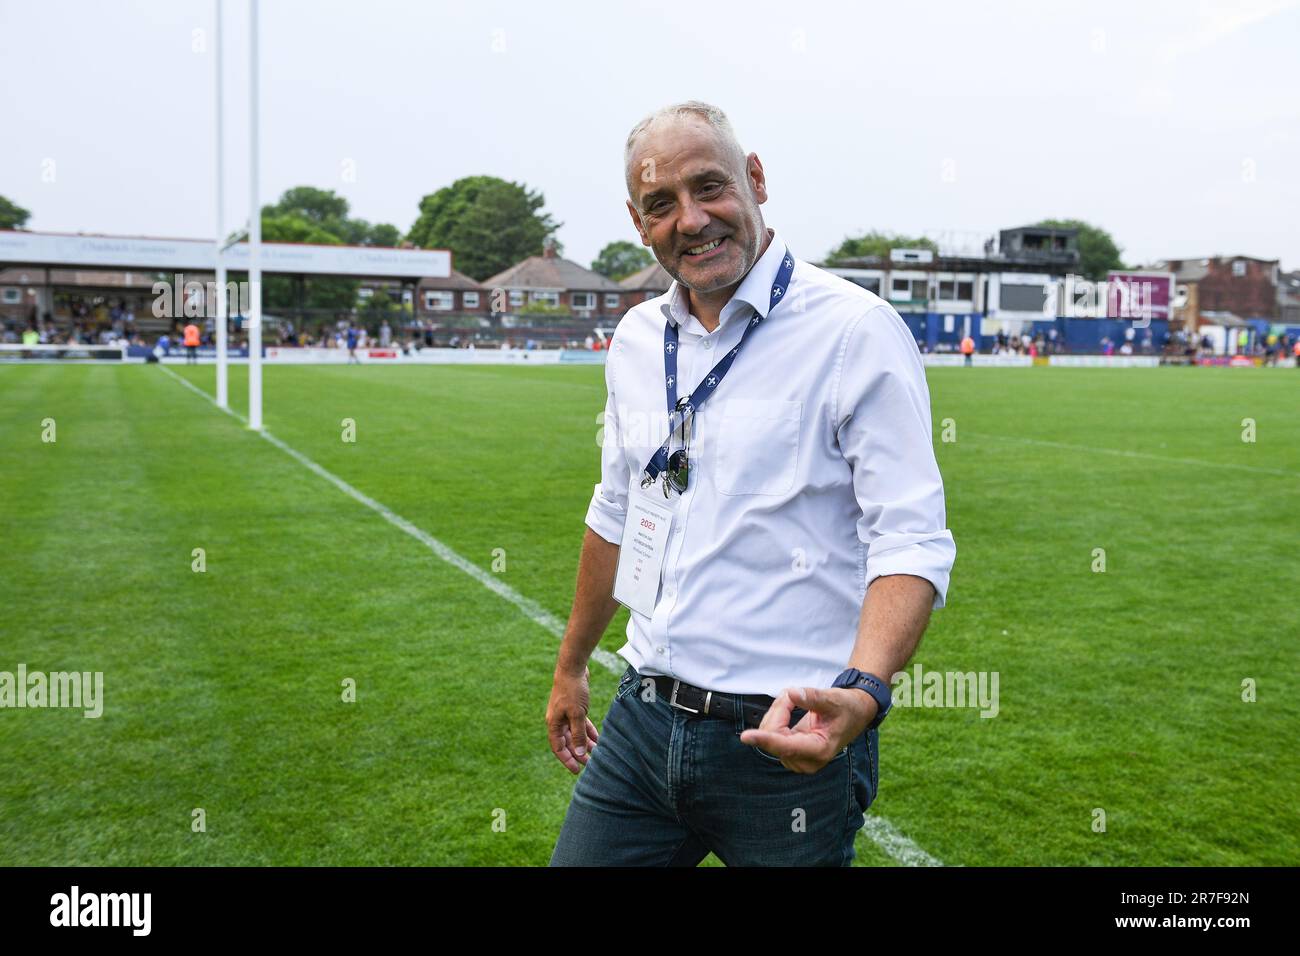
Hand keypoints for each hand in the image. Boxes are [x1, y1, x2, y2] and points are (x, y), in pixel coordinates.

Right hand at [546, 665, 599, 774]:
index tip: (576, 770)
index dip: (567, 760)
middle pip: (567, 743)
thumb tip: (580, 754)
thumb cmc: (572, 690)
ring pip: (575, 734)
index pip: (558, 748)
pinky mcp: (575, 708)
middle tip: (589, 765)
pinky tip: (597, 739)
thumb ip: (578, 734)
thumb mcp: (577, 714)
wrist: (573, 668)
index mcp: (554, 724)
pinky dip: (588, 731)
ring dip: (585, 743)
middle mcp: (558, 721)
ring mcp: (566, 714)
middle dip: (578, 754)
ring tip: (597, 754)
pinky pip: (581, 724)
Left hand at [739, 686, 875, 773]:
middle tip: (793, 693)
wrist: (853, 713)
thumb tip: (792, 693)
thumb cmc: (846, 707)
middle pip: (774, 734)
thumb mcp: (834, 699)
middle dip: (779, 709)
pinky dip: (777, 715)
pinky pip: (771, 732)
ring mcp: (796, 758)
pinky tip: (790, 707)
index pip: (786, 746)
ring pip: (770, 732)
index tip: (746, 736)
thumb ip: (813, 698)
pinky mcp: (789, 751)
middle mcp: (806, 760)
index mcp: (820, 750)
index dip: (765, 740)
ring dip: (778, 710)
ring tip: (796, 699)